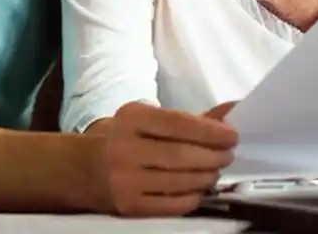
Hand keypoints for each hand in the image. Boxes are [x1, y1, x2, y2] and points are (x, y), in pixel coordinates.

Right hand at [93, 101, 237, 216]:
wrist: (83, 169)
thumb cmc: (126, 139)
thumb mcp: (149, 119)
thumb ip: (190, 118)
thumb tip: (233, 111)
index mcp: (131, 118)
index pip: (179, 124)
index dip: (211, 131)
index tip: (232, 135)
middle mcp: (125, 148)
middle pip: (182, 155)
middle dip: (213, 156)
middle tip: (228, 155)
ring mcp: (126, 180)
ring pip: (181, 180)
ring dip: (207, 176)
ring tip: (215, 171)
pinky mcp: (129, 206)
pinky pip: (173, 204)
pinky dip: (193, 196)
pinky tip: (198, 189)